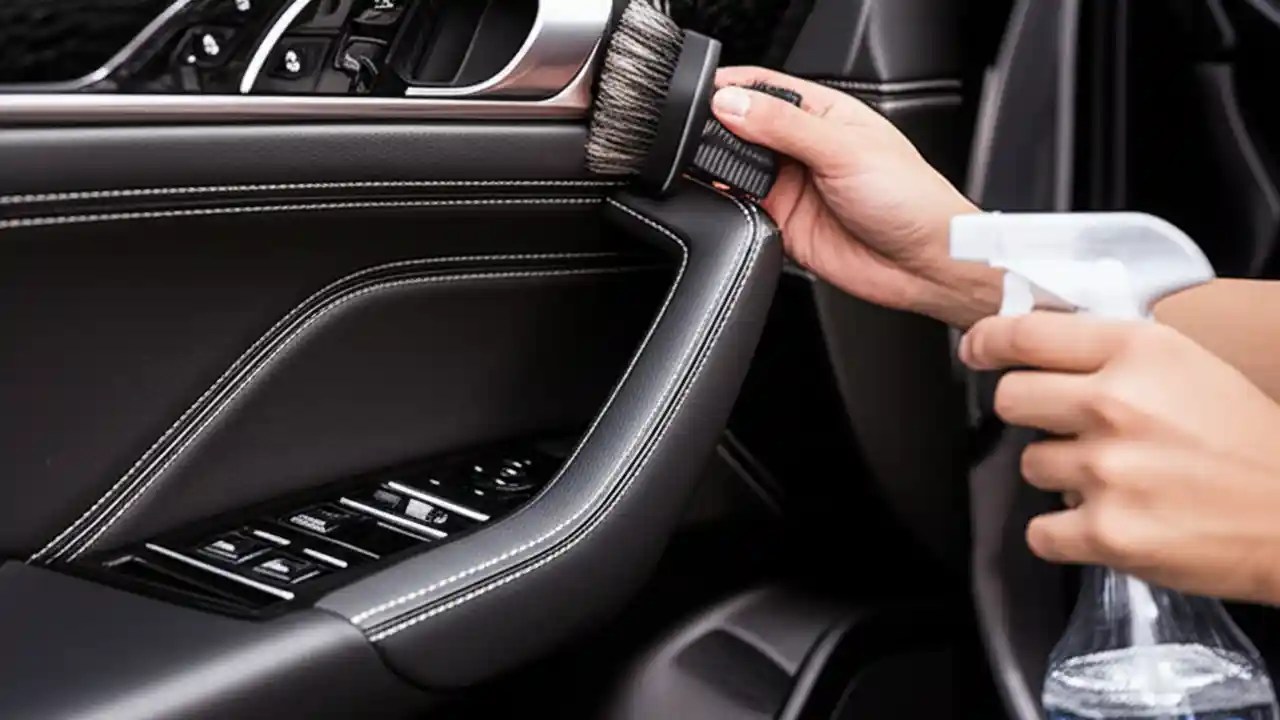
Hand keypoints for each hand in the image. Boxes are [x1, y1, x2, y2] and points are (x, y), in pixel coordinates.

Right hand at [712, 66, 1000, 327]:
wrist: (923, 264)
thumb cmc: (909, 198)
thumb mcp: (844, 149)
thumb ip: (784, 127)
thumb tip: (732, 104)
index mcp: (824, 115)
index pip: (766, 89)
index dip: (734, 89)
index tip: (705, 96)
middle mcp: (803, 148)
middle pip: (744, 129)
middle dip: (720, 130)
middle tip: (701, 137)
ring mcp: (792, 186)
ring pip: (738, 169)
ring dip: (721, 169)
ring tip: (711, 169)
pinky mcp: (783, 224)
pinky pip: (742, 210)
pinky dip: (727, 205)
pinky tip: (725, 200)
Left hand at [961, 312, 1279, 604]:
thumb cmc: (1248, 440)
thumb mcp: (1188, 364)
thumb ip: (1115, 352)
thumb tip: (1042, 347)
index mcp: (1139, 351)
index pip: (1026, 334)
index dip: (989, 342)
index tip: (978, 350)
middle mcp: (1114, 404)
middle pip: (1010, 398)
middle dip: (1031, 413)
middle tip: (1068, 427)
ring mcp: (1106, 470)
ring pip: (1030, 465)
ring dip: (1060, 475)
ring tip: (1116, 480)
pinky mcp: (1106, 532)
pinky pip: (1040, 531)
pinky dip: (1063, 534)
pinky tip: (1104, 524)